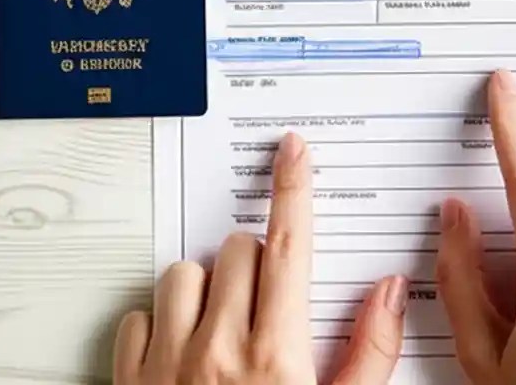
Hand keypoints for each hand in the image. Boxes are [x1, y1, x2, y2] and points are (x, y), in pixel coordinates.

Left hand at [115, 133, 408, 383]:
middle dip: (260, 259)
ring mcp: (166, 361)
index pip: (288, 245)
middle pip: (239, 248)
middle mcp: (217, 349)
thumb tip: (387, 290)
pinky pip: (138, 315)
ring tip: (224, 322)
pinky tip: (181, 349)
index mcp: (276, 357)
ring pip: (184, 272)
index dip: (293, 187)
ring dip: (207, 284)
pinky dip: (159, 322)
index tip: (293, 153)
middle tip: (271, 299)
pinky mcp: (128, 378)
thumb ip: (369, 351)